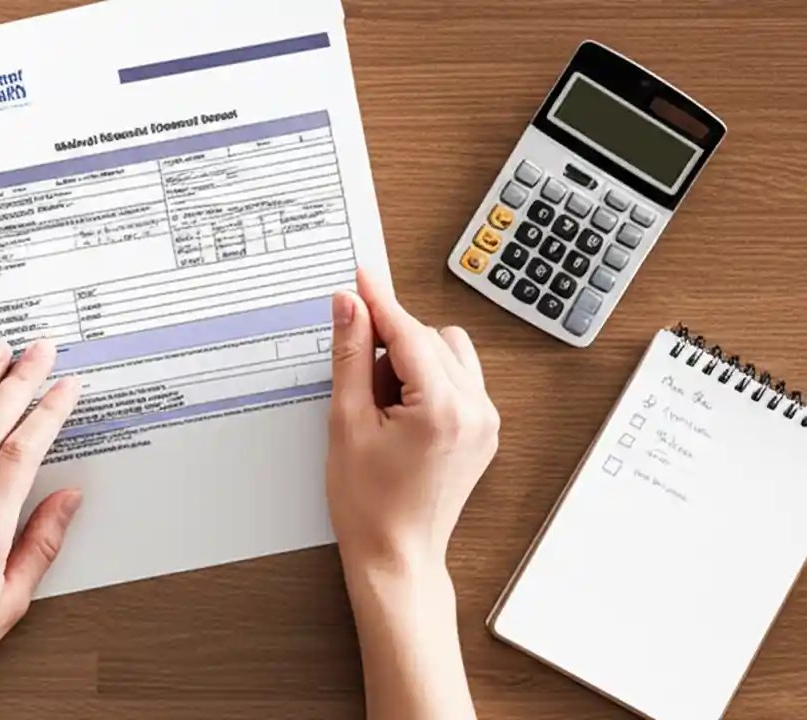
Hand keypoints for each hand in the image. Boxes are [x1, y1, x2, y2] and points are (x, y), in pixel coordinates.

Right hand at [326, 269, 498, 572]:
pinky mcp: (484, 429)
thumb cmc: (369, 505)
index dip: (379, 301)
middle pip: (429, 338)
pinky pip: (459, 378)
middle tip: (355, 380)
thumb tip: (349, 306)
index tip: (360, 277)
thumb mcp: (347, 422)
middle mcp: (475, 409)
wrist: (396, 555)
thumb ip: (350, 356)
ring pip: (448, 353)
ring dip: (411, 359)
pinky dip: (428, 379)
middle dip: (388, 344)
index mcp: (443, 407)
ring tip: (379, 403)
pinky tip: (399, 410)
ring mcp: (485, 420)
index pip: (407, 332)